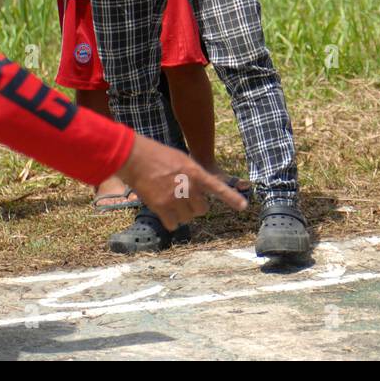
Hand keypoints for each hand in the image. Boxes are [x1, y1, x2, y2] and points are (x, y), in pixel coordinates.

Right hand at [115, 133, 247, 229]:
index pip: (217, 187)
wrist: (135, 158)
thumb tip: (200, 189)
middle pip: (202, 209)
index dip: (232, 198)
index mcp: (195, 172)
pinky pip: (173, 224)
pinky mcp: (160, 207)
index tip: (244, 207)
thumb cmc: (158, 156)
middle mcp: (187, 187)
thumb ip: (193, 175)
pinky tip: (166, 214)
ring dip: (183, 214)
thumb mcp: (182, 160)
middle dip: (196, 207)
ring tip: (173, 203)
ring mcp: (174, 198)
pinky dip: (171, 222)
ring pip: (187, 218)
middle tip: (186, 200)